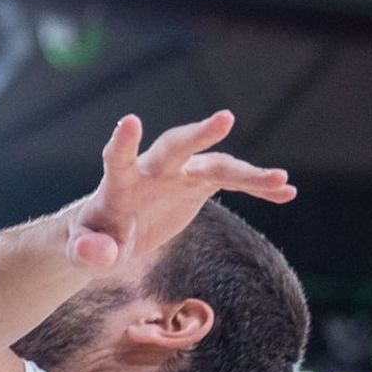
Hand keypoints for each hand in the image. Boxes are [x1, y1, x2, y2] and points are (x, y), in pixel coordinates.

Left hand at [61, 111, 293, 271]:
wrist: (110, 234)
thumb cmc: (93, 240)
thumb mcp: (86, 251)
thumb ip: (89, 250)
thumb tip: (97, 253)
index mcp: (119, 184)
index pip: (118, 158)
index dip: (123, 142)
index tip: (130, 122)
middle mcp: (151, 171)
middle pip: (175, 148)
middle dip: (198, 134)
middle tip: (225, 118)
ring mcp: (178, 175)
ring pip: (214, 166)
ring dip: (246, 172)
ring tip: (282, 180)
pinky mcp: (196, 185)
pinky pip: (231, 180)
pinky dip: (255, 186)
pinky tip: (285, 192)